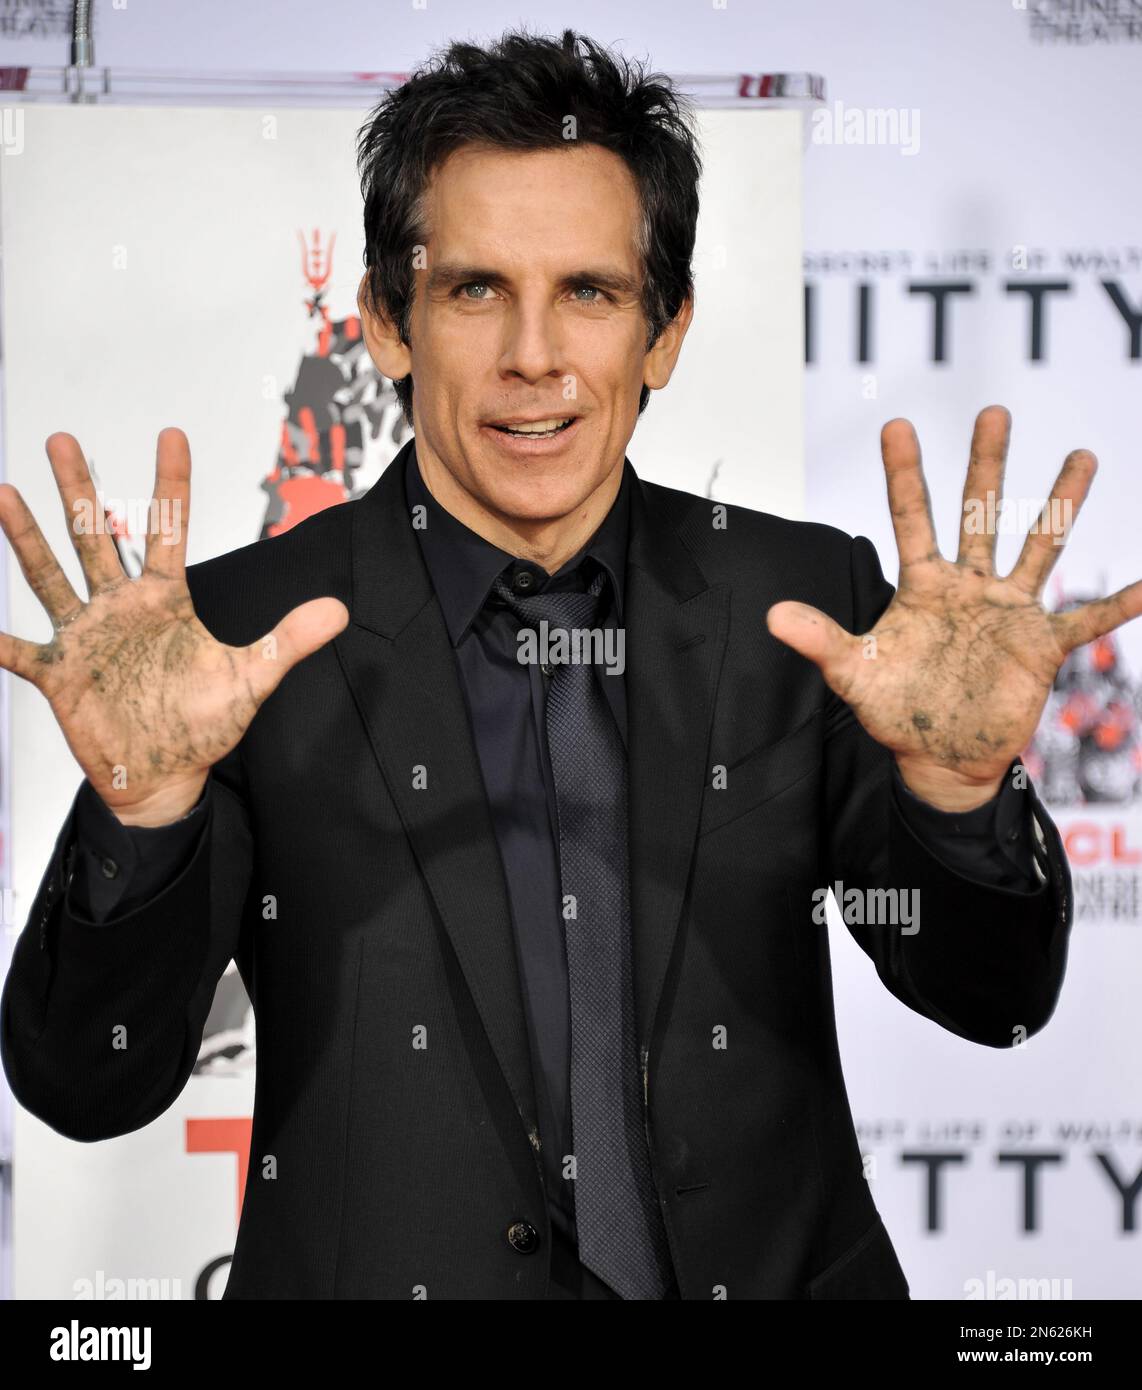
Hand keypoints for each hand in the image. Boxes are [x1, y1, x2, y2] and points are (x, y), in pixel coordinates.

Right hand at [0, 429, 348, 825]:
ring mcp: (85, 636)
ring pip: (51, 576)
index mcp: (166, 600)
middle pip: (96, 535)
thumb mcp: (252, 677)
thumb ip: (290, 640)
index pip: (168, 529)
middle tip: (62, 437)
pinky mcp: (59, 672)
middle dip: (79, 488)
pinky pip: (19, 650)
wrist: (165, 774)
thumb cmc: (204, 723)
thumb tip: (340, 611)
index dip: (171, 484)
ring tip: (5, 492)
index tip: (171, 433)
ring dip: (28, 536)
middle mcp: (120, 607)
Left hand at [766, 405, 1141, 811]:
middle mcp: (968, 587)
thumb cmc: (897, 711)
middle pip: (979, 513)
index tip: (897, 424)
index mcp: (922, 586)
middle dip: (986, 464)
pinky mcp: (1039, 646)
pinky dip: (1119, 605)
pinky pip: (1087, 621)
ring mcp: (1008, 612)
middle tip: (994, 411)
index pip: (911, 518)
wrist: (940, 758)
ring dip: (1059, 505)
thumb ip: (820, 639)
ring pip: (1038, 546)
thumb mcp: (853, 673)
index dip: (904, 473)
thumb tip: (771, 615)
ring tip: (1081, 456)